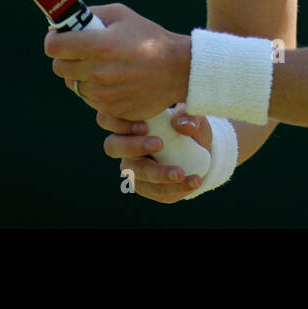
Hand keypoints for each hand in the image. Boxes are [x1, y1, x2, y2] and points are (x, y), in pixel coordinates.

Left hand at [45, 4, 190, 121]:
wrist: (178, 69)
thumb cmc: (149, 37)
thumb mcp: (121, 15)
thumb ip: (91, 15)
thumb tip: (65, 23)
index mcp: (99, 45)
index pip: (53, 47)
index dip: (55, 40)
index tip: (61, 38)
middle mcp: (98, 72)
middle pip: (59, 68)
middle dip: (66, 58)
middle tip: (81, 52)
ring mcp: (104, 94)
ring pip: (74, 85)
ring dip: (81, 75)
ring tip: (102, 66)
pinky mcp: (111, 109)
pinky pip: (90, 99)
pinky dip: (96, 90)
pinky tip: (113, 80)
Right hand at [98, 105, 213, 203]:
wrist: (201, 153)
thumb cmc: (189, 127)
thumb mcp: (194, 118)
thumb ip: (189, 117)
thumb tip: (181, 125)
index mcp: (129, 121)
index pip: (106, 118)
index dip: (118, 122)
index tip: (145, 125)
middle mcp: (124, 144)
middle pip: (112, 146)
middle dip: (133, 146)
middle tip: (159, 144)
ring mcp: (132, 167)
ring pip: (134, 173)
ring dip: (158, 174)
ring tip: (180, 173)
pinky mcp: (145, 186)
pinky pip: (154, 191)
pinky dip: (175, 188)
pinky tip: (194, 181)